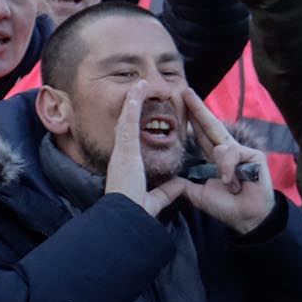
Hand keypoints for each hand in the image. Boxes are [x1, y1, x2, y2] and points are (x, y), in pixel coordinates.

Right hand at [105, 89, 187, 218]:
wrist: (126, 216)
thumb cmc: (135, 210)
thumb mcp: (154, 199)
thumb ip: (166, 191)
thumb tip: (179, 185)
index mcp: (126, 166)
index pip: (129, 140)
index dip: (132, 124)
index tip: (137, 111)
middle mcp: (121, 155)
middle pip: (125, 125)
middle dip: (130, 107)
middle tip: (136, 91)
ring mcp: (122, 150)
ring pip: (126, 119)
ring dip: (132, 100)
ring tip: (139, 85)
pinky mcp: (125, 149)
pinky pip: (128, 123)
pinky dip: (132, 106)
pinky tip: (136, 92)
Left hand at [177, 87, 274, 233]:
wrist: (247, 219)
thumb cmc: (227, 207)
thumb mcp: (199, 194)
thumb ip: (185, 184)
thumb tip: (170, 180)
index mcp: (216, 157)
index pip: (201, 134)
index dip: (192, 119)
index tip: (182, 104)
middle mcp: (228, 151)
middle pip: (211, 125)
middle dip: (198, 108)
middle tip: (185, 91)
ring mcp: (242, 152)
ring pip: (220, 146)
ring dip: (221, 167)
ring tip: (228, 184)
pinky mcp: (254, 155)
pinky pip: (231, 154)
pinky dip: (228, 170)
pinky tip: (233, 182)